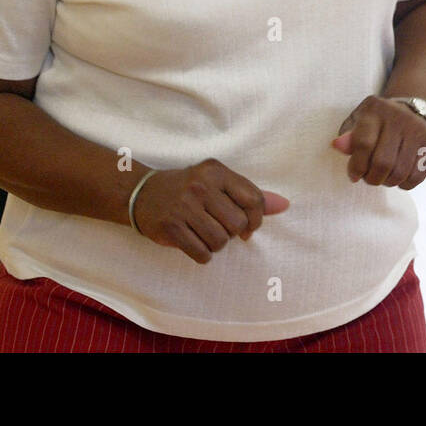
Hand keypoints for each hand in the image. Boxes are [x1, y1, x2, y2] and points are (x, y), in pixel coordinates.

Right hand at [131, 159, 288, 263]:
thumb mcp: (218, 182)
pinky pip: (202, 253)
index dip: (256, 219)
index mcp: (216, 171)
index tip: (246, 226)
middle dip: (232, 232)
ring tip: (205, 233)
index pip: (254, 199)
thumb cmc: (188, 189)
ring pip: (221, 241)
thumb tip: (284, 205)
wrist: (142, 193)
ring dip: (216, 244)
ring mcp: (184, 206)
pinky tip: (194, 242)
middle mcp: (201, 186)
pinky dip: (203, 254)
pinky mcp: (171, 227)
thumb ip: (249, 194)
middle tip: (218, 227)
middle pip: (238, 224)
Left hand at [331, 96, 425, 189]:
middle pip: (383, 162)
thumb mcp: (359, 120)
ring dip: (387, 182)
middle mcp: (400, 118)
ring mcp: (419, 131)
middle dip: (372, 178)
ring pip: (400, 173)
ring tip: (383, 176)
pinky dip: (404, 183)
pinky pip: (416, 177)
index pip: (364, 144)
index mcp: (377, 109)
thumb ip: (348, 135)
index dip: (357, 166)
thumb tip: (338, 145)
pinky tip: (398, 176)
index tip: (354, 175)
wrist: (413, 109)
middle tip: (369, 178)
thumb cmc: (379, 121)